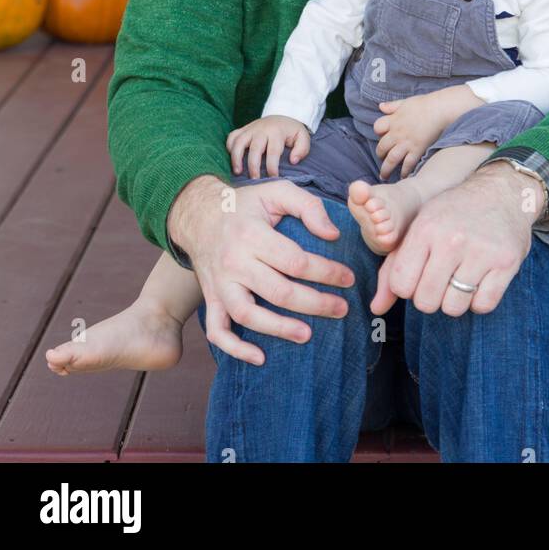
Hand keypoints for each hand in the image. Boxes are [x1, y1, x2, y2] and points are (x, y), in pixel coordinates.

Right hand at [168, 174, 354, 364]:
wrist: (199, 214)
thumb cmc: (245, 204)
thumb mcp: (276, 192)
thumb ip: (308, 206)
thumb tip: (333, 235)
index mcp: (252, 235)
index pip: (295, 262)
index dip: (326, 272)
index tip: (349, 278)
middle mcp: (234, 262)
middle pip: (278, 292)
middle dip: (315, 304)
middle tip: (342, 309)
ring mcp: (220, 284)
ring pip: (248, 315)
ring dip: (280, 329)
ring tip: (308, 335)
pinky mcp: (211, 298)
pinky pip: (217, 331)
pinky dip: (235, 349)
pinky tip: (260, 357)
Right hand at [226, 115, 309, 177]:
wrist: (281, 116)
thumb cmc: (291, 132)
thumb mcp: (302, 137)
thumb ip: (302, 149)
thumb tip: (293, 161)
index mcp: (277, 132)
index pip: (273, 152)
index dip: (272, 167)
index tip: (273, 179)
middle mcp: (261, 129)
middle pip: (254, 148)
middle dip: (253, 166)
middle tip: (255, 180)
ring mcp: (250, 128)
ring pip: (239, 142)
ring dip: (236, 158)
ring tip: (237, 173)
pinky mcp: (242, 129)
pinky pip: (232, 137)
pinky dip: (229, 148)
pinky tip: (232, 160)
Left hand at [370, 161, 543, 316]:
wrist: (502, 191)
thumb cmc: (454, 213)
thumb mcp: (420, 228)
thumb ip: (393, 267)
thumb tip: (376, 308)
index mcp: (425, 229)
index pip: (401, 284)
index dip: (407, 287)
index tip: (419, 274)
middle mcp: (451, 240)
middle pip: (426, 301)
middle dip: (430, 297)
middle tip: (441, 278)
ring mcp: (481, 252)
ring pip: (454, 307)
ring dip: (455, 300)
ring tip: (460, 277)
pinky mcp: (506, 262)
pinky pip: (483, 305)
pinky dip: (479, 300)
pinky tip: (479, 279)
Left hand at [373, 85, 481, 180]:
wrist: (439, 110)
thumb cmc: (424, 104)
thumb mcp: (405, 102)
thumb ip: (392, 106)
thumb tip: (380, 106)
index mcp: (393, 120)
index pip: (378, 128)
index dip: (378, 132)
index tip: (382, 136)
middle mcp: (397, 133)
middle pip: (382, 147)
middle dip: (380, 154)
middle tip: (381, 159)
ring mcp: (406, 143)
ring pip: (391, 159)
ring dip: (386, 169)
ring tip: (384, 175)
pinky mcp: (417, 150)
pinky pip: (408, 164)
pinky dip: (404, 172)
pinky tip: (403, 177)